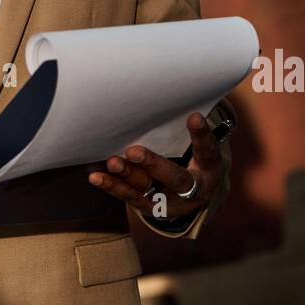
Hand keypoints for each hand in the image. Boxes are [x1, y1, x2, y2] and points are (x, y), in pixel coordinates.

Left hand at [87, 112, 224, 222]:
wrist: (193, 199)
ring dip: (127, 175)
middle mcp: (191, 190)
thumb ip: (185, 130)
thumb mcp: (199, 149)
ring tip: (112, 162)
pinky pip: (129, 197)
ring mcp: (170, 202)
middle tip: (133, 151)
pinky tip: (96, 177)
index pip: (207, 151)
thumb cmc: (192, 160)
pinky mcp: (150, 209)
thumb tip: (162, 96)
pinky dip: (112, 186)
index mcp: (209, 170)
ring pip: (147, 188)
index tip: (194, 116)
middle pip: (175, 178)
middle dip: (153, 165)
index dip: (202, 135)